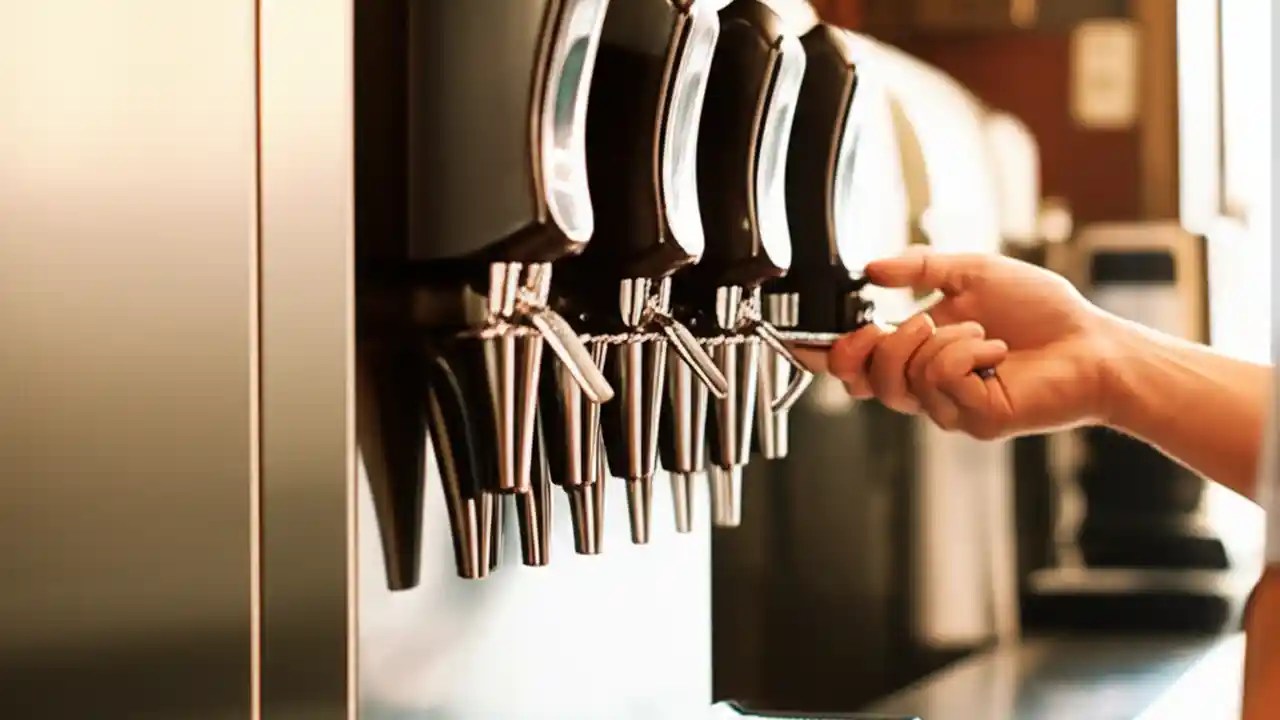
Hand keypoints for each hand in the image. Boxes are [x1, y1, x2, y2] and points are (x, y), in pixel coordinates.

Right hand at [828, 251, 1116, 439]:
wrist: (1094, 343)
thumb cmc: (1044, 313)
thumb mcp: (973, 272)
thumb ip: (920, 267)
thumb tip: (872, 267)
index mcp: (922, 355)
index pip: (861, 368)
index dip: (832, 359)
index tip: (814, 341)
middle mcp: (931, 388)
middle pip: (868, 381)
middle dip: (880, 346)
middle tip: (917, 322)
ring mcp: (952, 408)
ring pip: (904, 378)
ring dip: (940, 341)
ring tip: (978, 331)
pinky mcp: (976, 419)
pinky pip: (942, 378)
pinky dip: (966, 352)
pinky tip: (996, 351)